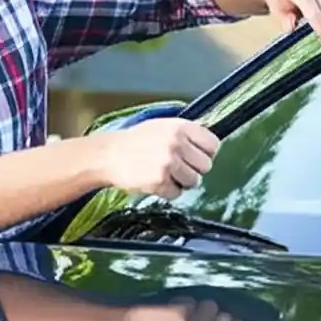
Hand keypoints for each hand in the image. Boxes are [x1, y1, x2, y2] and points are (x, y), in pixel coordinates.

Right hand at [92, 118, 218, 198]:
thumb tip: (210, 148)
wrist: (108, 155)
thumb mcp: (163, 126)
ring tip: (165, 174)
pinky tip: (156, 181)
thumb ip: (186, 134)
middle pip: (206, 166)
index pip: (213, 144)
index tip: (196, 156)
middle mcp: (176, 143)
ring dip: (182, 182)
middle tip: (178, 167)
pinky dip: (168, 191)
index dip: (206, 153)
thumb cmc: (136, 141)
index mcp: (180, 126)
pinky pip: (177, 194)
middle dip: (194, 169)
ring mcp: (168, 163)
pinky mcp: (159, 181)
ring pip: (194, 182)